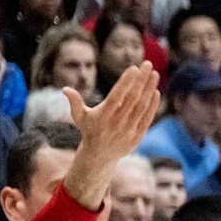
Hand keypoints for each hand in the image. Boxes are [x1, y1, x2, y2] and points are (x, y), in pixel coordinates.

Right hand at [61, 63, 162, 207]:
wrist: (100, 156)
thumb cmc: (89, 130)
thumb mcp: (79, 117)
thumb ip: (75, 103)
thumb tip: (65, 89)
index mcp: (103, 116)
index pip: (117, 96)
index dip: (126, 82)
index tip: (134, 68)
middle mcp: (117, 122)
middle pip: (133, 98)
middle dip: (141, 80)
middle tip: (147, 64)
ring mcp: (129, 129)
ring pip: (142, 106)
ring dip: (150, 89)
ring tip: (154, 74)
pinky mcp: (138, 136)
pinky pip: (147, 118)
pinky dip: (153, 105)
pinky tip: (156, 91)